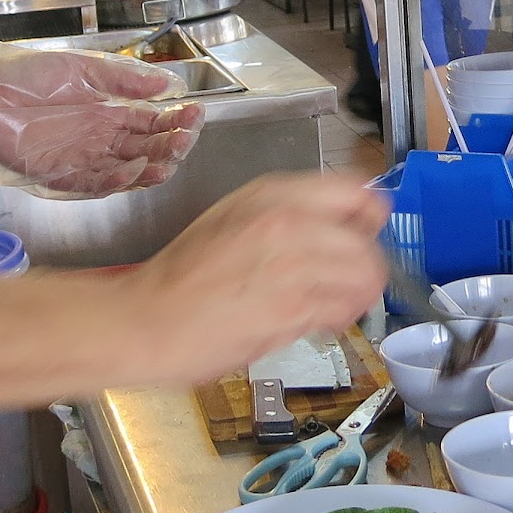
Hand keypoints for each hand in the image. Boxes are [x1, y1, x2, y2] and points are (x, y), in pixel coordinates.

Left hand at [0, 50, 203, 197]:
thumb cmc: (23, 77)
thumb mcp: (82, 70)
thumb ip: (123, 80)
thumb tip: (165, 82)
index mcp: (108, 114)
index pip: (153, 123)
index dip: (176, 120)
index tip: (195, 112)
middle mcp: (99, 140)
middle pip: (146, 149)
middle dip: (171, 144)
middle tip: (186, 136)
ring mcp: (81, 160)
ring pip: (126, 171)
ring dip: (150, 167)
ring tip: (168, 158)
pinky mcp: (59, 176)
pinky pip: (93, 184)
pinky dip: (114, 181)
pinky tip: (132, 172)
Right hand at [119, 174, 390, 384]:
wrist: (144, 320)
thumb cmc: (182, 277)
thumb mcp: (233, 218)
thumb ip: (288, 214)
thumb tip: (344, 221)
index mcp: (272, 194)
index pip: (358, 191)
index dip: (369, 216)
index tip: (363, 234)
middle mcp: (288, 222)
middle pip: (367, 239)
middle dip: (364, 265)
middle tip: (346, 281)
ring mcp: (291, 264)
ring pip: (365, 276)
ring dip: (357, 294)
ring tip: (333, 303)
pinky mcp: (291, 308)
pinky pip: (344, 310)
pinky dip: (340, 318)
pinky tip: (317, 320)